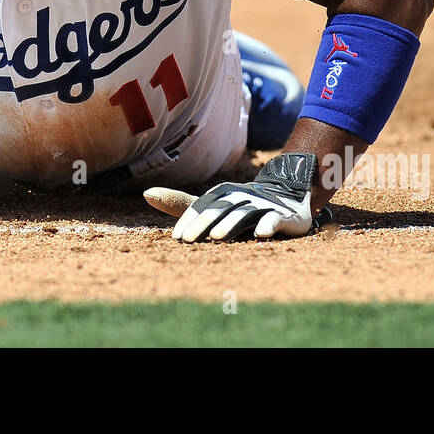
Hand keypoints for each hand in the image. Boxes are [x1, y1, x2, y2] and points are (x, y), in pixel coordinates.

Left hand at [144, 152, 331, 241]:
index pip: (202, 205)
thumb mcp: (211, 205)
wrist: (287, 198)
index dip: (190, 219)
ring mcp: (263, 204)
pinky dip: (268, 224)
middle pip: (221, 209)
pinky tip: (260, 234)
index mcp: (222, 193)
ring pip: (244, 213)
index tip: (178, 238)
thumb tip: (146, 194)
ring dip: (231, 224)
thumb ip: (182, 204)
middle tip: (190, 240)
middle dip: (205, 223)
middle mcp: (241, 195)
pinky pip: (275, 218)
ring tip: (217, 237)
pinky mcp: (284, 215)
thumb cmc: (240, 205)